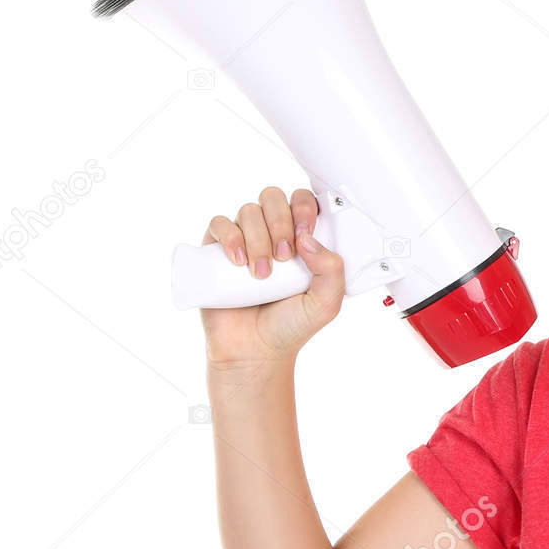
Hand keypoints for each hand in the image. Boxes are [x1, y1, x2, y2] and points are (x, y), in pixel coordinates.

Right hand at [199, 186, 345, 370]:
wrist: (254, 350)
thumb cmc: (291, 325)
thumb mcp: (326, 303)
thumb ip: (332, 271)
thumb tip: (307, 239)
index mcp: (302, 239)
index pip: (303, 201)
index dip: (304, 208)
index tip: (305, 236)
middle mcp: (272, 233)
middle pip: (274, 198)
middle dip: (281, 223)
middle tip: (284, 258)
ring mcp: (244, 239)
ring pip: (248, 210)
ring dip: (257, 238)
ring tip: (262, 274)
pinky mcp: (216, 250)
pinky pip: (219, 224)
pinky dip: (229, 236)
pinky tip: (238, 260)